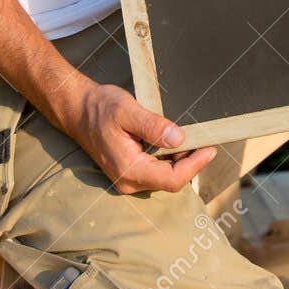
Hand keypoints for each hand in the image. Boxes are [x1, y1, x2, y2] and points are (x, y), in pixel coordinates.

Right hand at [58, 79, 215, 194]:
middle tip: (205, 140)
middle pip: (171, 180)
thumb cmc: (100, 108)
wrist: (78, 110)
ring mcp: (128, 179)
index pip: (171, 179)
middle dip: (191, 162)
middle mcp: (128, 181)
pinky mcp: (129, 173)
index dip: (195, 166)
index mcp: (128, 168)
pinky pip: (156, 172)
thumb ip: (153, 126)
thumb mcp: (128, 110)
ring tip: (191, 138)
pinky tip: (173, 142)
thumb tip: (179, 139)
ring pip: (165, 177)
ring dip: (181, 160)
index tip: (210, 149)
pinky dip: (170, 159)